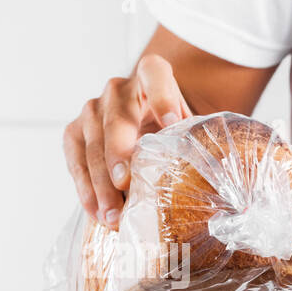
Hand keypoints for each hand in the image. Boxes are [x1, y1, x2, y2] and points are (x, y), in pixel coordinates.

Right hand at [63, 54, 190, 227]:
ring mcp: (93, 109)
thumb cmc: (176, 126)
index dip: (163, 98)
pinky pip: (75, 160)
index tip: (172, 122)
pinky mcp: (76, 131)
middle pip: (116, 120)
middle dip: (117, 152)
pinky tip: (96, 212)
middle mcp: (119, 90)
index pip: (155, 76)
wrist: (149, 120)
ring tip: (112, 215)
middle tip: (123, 183)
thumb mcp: (190, 125)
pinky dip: (85, 188)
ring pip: (91, 144)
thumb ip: (196, 139)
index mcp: (151, 75)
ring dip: (99, 183)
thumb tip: (216, 178)